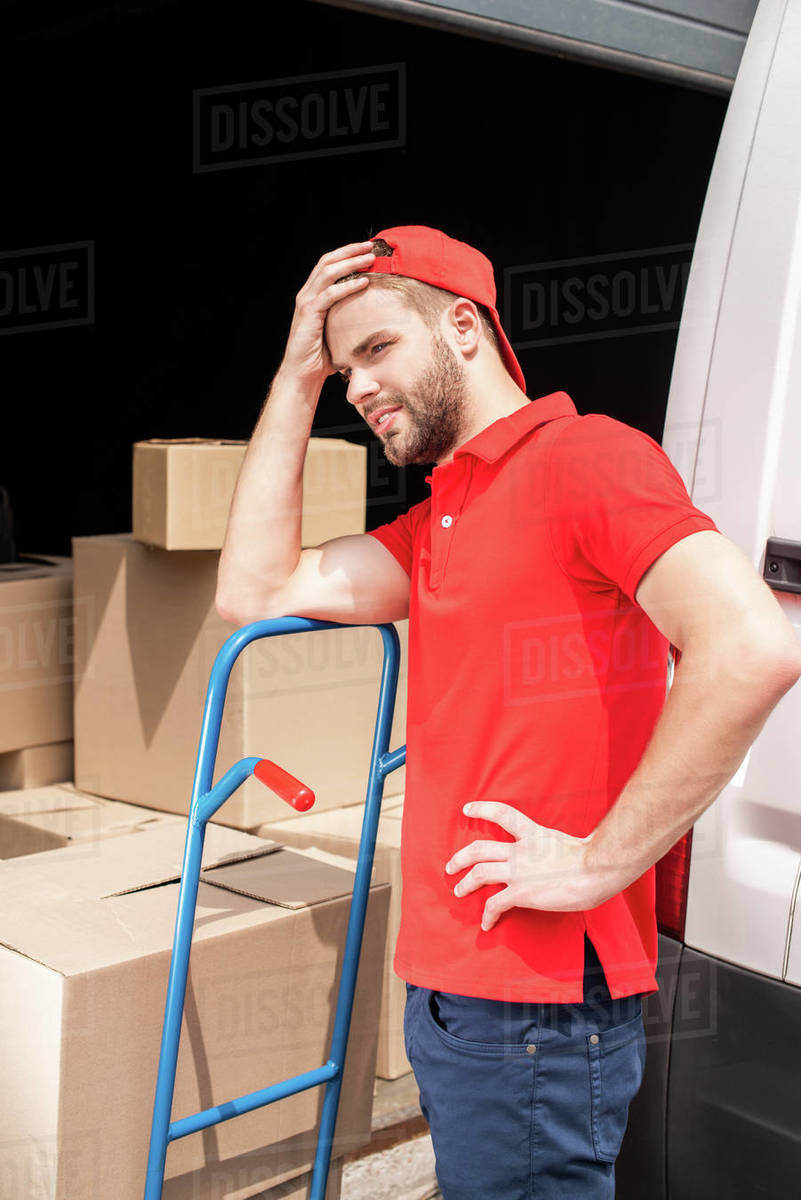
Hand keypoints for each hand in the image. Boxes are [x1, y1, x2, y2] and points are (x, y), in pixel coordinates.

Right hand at [281, 241, 374, 383]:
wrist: (303, 375)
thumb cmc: (322, 357)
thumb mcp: (338, 331)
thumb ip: (348, 317)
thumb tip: (374, 314)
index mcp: (313, 295)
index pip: (329, 265)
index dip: (347, 254)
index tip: (367, 250)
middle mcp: (307, 294)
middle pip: (327, 262)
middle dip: (350, 251)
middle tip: (371, 246)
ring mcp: (306, 303)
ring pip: (328, 273)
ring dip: (351, 263)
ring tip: (370, 259)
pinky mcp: (309, 314)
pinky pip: (330, 294)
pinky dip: (347, 287)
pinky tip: (364, 282)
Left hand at [445, 801, 602, 930]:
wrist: (595, 869)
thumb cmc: (591, 858)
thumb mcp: (566, 842)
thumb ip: (551, 847)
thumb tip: (556, 856)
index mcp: (533, 834)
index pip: (502, 814)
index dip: (482, 809)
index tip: (467, 808)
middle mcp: (520, 850)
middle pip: (479, 849)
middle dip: (460, 857)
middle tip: (450, 865)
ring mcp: (518, 872)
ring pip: (479, 874)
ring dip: (465, 884)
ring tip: (458, 891)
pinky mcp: (521, 893)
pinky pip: (495, 904)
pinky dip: (487, 915)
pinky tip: (486, 924)